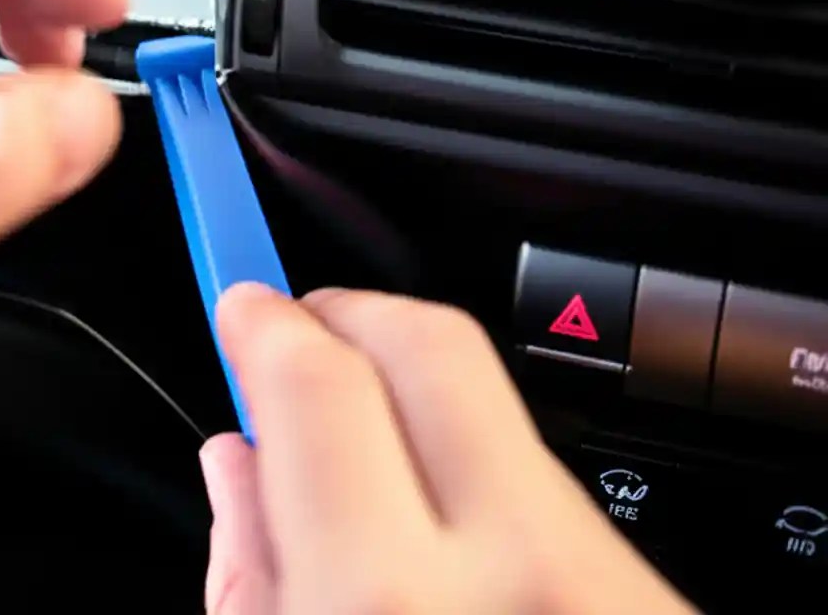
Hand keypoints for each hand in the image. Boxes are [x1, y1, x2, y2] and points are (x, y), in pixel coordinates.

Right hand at [200, 285, 697, 613]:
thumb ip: (247, 571)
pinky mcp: (652, 596)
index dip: (263, 319)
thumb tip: (235, 463)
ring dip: (413, 397)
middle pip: (434, 342)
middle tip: (300, 338)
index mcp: (386, 601)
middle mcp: (520, 571)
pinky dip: (477, 470)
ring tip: (361, 451)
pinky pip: (549, 484)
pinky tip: (436, 521)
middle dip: (349, 311)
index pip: (319, 381)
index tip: (242, 302)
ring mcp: (609, 580)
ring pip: (501, 411)